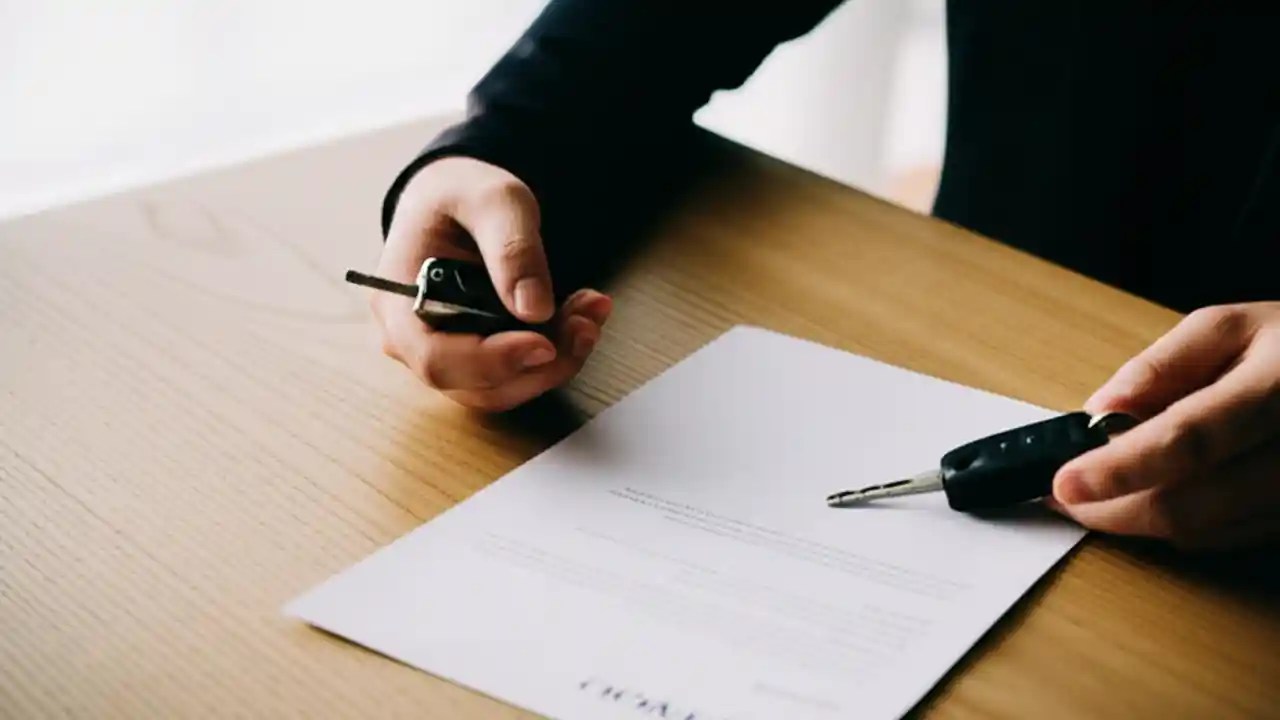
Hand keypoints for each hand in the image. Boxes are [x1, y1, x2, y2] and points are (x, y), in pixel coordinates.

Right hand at [371, 157, 610, 411]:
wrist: (457, 200)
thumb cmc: (462, 195)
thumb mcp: (493, 199)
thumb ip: (511, 248)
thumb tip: (533, 309)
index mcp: (398, 301)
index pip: (437, 358)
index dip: (493, 362)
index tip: (546, 344)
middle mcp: (412, 341)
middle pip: (478, 384)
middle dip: (542, 361)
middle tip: (587, 321)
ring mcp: (445, 355)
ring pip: (505, 387)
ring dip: (557, 360)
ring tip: (590, 313)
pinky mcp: (475, 359)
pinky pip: (516, 375)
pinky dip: (555, 354)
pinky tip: (579, 318)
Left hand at [1051, 302, 1279, 549]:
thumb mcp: (1229, 327)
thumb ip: (1160, 367)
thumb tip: (1098, 411)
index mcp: (1278, 385)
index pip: (1187, 440)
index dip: (1118, 469)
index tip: (1064, 483)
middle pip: (1192, 505)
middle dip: (1113, 509)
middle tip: (1067, 497)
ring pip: (1206, 532)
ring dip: (1141, 520)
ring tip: (1106, 491)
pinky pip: (1231, 539)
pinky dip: (1183, 526)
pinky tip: (1161, 495)